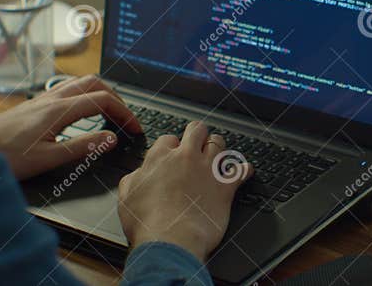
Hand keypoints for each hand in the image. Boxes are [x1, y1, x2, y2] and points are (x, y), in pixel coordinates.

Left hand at [0, 75, 141, 179]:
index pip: (104, 100)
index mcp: (59, 110)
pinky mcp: (34, 105)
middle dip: (116, 97)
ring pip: (80, 83)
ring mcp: (42, 99)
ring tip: (110, 112)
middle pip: (95, 83)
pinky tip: (82, 113)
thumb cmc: (4, 157)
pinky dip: (84, 96)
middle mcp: (51, 99)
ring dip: (101, 93)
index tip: (134, 128)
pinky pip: (67, 90)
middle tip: (125, 118)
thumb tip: (111, 140)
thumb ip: (83, 148)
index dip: (125, 113)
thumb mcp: (48, 159)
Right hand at [117, 121, 252, 261]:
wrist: (170, 240)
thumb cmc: (147, 223)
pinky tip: (244, 170)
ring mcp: (208, 169)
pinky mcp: (225, 185)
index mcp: (160, 158)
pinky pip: (241, 169)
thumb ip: (133, 180)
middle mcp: (185, 157)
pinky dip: (244, 169)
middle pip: (197, 130)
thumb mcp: (126, 198)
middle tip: (198, 142)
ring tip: (217, 154)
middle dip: (197, 134)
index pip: (168, 138)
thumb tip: (138, 175)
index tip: (172, 154)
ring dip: (218, 147)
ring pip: (219, 143)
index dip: (171, 146)